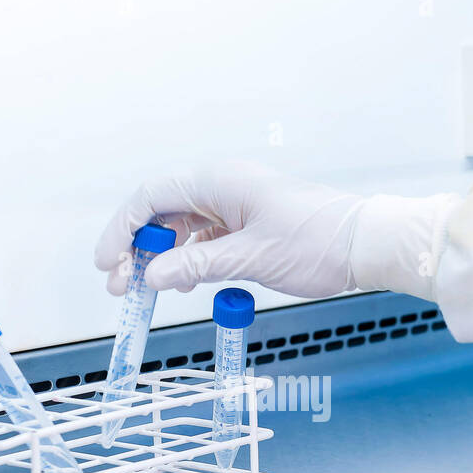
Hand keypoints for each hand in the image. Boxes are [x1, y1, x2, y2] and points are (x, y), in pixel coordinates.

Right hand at [93, 163, 364, 298]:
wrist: (363, 245)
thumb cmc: (318, 241)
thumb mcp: (250, 258)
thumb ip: (197, 267)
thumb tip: (153, 276)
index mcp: (219, 181)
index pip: (151, 197)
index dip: (122, 229)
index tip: (108, 262)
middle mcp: (222, 187)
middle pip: (161, 213)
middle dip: (136, 249)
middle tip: (121, 286)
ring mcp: (234, 205)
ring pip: (180, 228)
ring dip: (159, 258)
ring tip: (142, 291)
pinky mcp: (246, 225)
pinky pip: (203, 240)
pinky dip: (186, 261)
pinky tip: (178, 284)